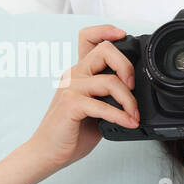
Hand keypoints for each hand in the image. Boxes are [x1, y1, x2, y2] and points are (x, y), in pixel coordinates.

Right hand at [24, 24, 139, 171]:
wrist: (47, 152)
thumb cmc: (70, 132)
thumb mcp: (95, 109)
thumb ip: (109, 96)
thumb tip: (137, 95)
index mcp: (79, 72)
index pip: (88, 37)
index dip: (106, 31)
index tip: (123, 36)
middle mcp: (74, 74)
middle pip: (104, 50)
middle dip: (126, 66)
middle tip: (133, 87)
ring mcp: (71, 88)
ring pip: (110, 80)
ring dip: (129, 100)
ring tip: (134, 115)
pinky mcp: (71, 104)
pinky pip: (103, 105)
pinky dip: (120, 116)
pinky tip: (128, 123)